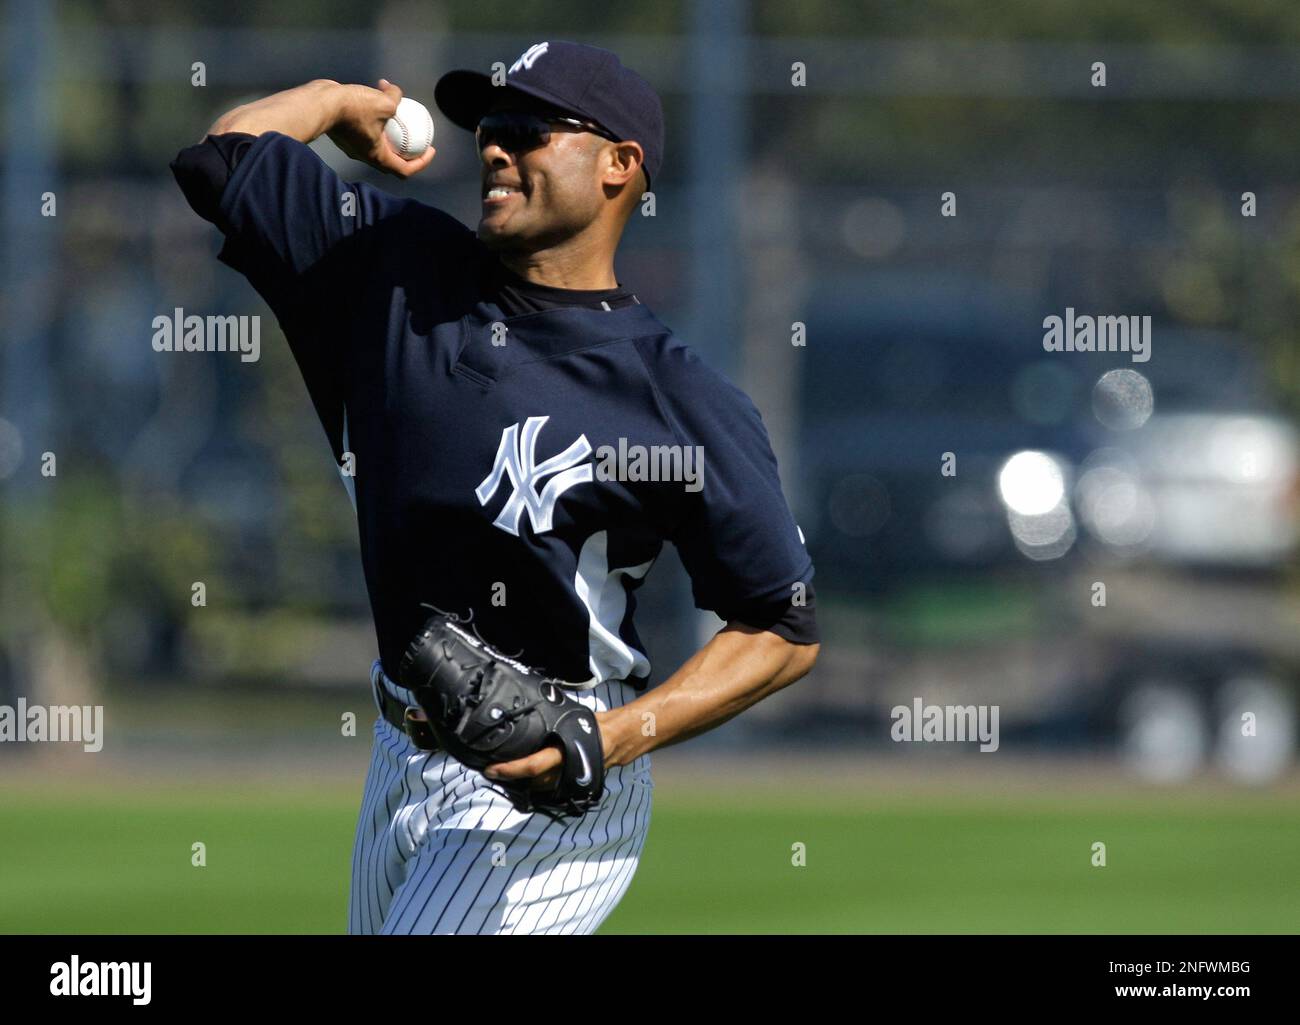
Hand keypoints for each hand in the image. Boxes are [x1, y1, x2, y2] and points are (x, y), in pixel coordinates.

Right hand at [326, 79, 435, 177]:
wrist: (321, 103)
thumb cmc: (353, 108)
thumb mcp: (384, 103)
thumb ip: (395, 98)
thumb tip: (397, 93)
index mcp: (378, 156)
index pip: (405, 170)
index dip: (421, 163)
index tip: (429, 150)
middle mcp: (366, 155)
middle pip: (392, 158)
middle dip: (407, 149)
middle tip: (417, 136)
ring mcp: (354, 144)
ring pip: (378, 139)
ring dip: (390, 127)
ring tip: (397, 109)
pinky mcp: (346, 131)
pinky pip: (366, 126)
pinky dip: (374, 115)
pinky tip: (377, 94)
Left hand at [484, 712, 612, 789]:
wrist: (618, 740)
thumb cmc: (593, 725)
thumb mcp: (569, 718)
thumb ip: (549, 720)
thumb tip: (525, 706)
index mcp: (562, 753)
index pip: (531, 766)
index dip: (509, 770)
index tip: (490, 769)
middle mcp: (563, 772)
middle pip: (530, 782)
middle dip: (511, 778)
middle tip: (491, 770)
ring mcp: (567, 783)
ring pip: (538, 788)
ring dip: (522, 782)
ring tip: (503, 772)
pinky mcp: (571, 786)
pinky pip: (548, 787)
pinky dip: (535, 783)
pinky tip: (524, 776)